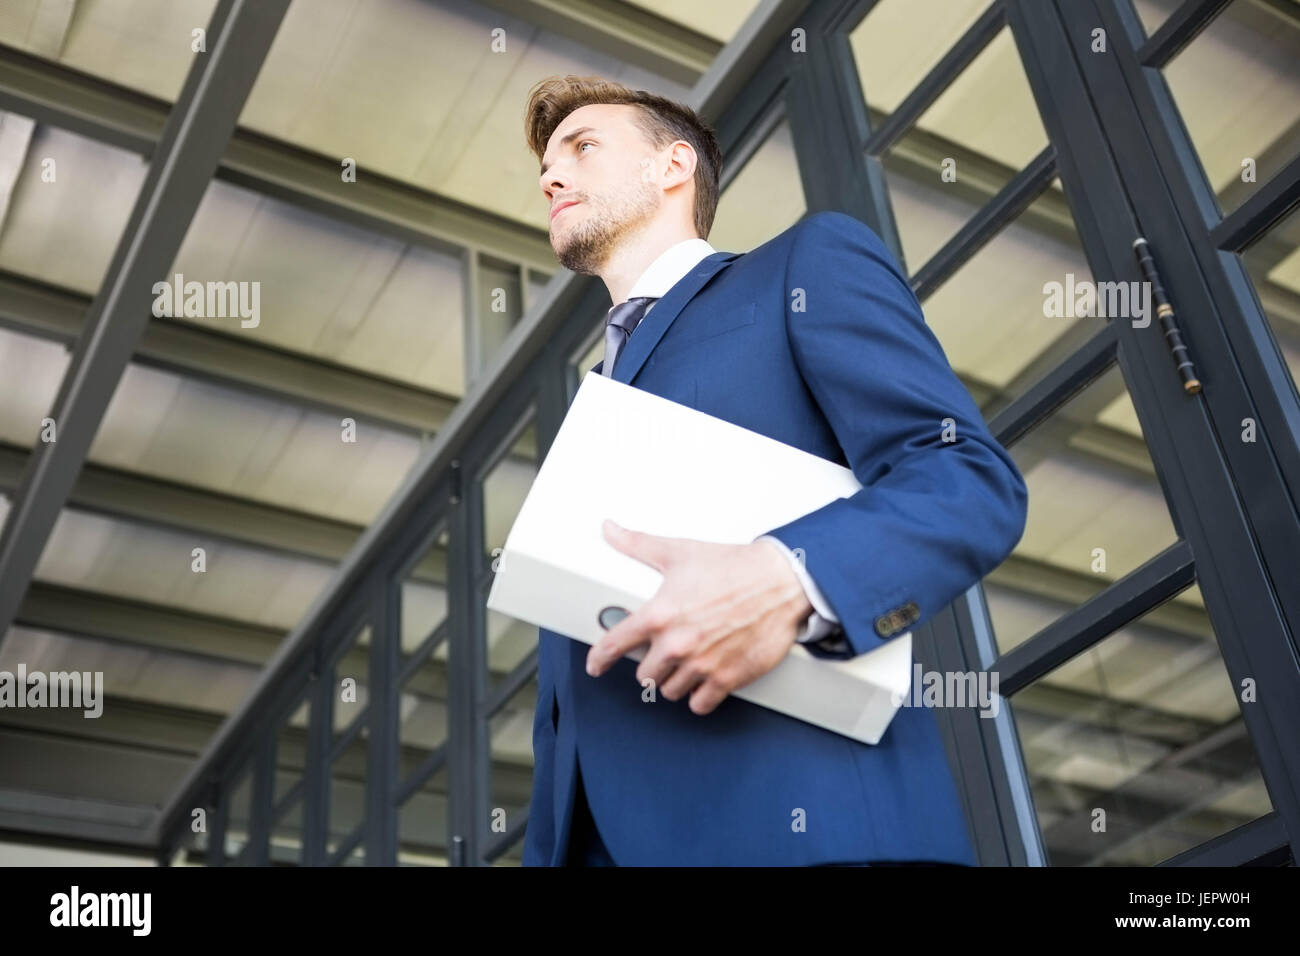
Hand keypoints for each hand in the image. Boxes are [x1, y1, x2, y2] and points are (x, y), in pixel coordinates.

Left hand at [586, 519, 813, 714]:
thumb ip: (637, 544)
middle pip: (644, 675)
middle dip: (651, 664)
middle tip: (664, 652)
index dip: (599, 657)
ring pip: (670, 691)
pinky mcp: (727, 678)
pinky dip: (699, 696)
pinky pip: (700, 704)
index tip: (595, 665)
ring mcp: (702, 665)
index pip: (614, 644)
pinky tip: (703, 681)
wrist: (780, 581)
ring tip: (686, 663)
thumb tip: (610, 529)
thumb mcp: (678, 552)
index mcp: (660, 615)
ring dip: (675, 680)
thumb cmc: (733, 567)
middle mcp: (677, 644)